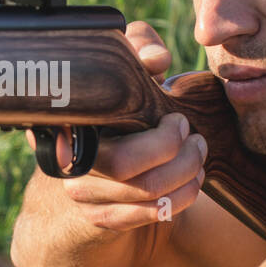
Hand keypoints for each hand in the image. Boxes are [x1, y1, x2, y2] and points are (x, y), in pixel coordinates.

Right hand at [25, 21, 207, 231]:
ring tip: (199, 154)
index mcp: (68, 118)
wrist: (96, 167)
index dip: (137, 112)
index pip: (91, 118)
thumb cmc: (117, 111)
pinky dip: (180, 198)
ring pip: (143, 191)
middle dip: (171, 148)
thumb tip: (155, 59)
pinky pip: (147, 214)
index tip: (173, 109)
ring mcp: (82, 193)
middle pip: (123, 164)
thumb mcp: (124, 74)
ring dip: (185, 174)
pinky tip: (192, 181)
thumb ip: (138, 47)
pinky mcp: (101, 219)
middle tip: (194, 135)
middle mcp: (67, 158)